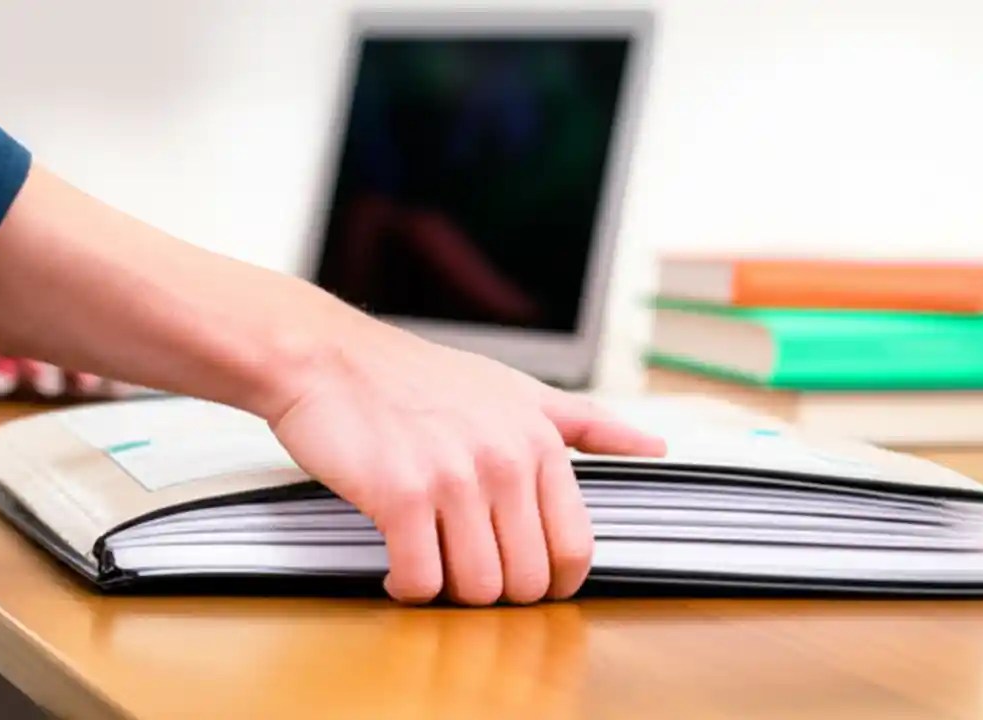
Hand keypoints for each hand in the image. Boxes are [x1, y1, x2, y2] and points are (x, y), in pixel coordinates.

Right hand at [269, 319, 665, 605]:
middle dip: (496, 591)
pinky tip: (398, 568)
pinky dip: (407, 589)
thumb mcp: (515, 388)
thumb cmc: (418, 377)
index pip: (574, 548)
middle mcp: (505, 459)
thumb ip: (584, 423)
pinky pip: (420, 582)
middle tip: (464, 568)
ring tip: (431, 564)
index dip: (550, 580)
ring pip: (476, 590)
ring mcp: (454, 478)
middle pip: (527, 581)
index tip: (519, 575)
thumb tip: (652, 445)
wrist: (330, 358)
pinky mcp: (400, 496)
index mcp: (539, 441)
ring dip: (450, 593)